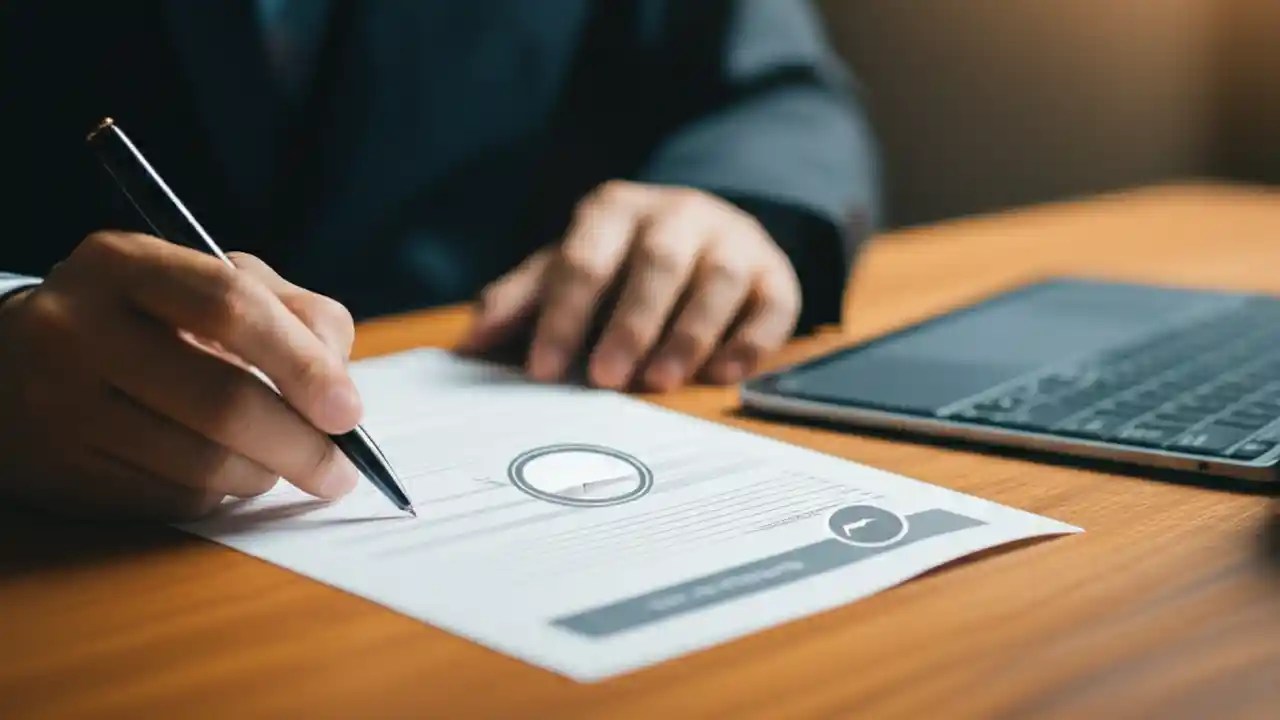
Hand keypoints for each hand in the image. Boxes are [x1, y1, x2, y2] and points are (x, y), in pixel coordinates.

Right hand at [0, 232, 362, 519]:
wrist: (13, 362)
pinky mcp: (56, 471)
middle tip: (339, 470)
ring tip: (278, 463)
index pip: (230, 306)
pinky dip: (217, 495)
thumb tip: (339, 385)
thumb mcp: (212, 283)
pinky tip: (220, 475)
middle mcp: (78, 327)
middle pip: (222, 402)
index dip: (302, 364)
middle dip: (301, 446)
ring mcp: (58, 403)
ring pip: (202, 464)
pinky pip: (170, 500)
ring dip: (263, 474)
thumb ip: (294, 313)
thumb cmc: (146, 319)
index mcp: (124, 263)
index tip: (348, 411)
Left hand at [461, 181, 800, 389]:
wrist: (705, 233)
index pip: (584, 259)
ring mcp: (733, 240)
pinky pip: (770, 305)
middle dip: (630, 323)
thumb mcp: (569, 269)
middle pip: (656, 263)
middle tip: (606, 377)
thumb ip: (522, 302)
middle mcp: (679, 214)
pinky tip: (721, 374)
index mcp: (616, 210)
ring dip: (688, 334)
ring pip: (716, 281)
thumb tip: (471, 343)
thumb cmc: (622, 262)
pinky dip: (748, 341)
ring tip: (660, 380)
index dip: (562, 316)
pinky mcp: (776, 272)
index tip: (544, 370)